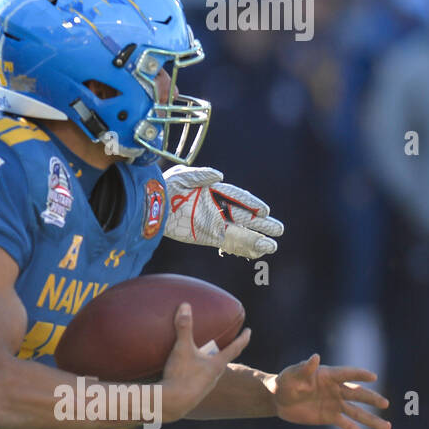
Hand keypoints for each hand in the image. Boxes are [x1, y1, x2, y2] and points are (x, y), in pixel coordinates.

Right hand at [160, 303, 248, 420]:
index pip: (235, 348)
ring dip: (210, 363)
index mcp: (216, 365)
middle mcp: (214, 376)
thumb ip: (184, 327)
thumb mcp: (182, 349)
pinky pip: (198, 379)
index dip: (243, 338)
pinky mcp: (193, 393)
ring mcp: (204, 387)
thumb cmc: (182, 375)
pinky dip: (196, 372)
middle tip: (226, 343)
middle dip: (225, 351)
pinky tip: (186, 373)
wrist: (172, 403)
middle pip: (223, 361)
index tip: (249, 331)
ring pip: (211, 372)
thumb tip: (185, 305)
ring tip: (204, 357)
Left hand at [162, 165, 283, 258]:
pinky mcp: (206, 237)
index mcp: (214, 191)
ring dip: (255, 240)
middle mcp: (217, 208)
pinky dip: (241, 248)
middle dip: (261, 224)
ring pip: (239, 232)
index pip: (238, 197)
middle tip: (279, 230)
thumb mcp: (182, 175)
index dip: (251, 204)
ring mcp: (213, 223)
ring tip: (272, 247)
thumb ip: (201, 175)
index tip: (264, 211)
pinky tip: (255, 253)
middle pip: (244, 217)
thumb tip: (219, 175)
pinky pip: (227, 243)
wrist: (150, 205)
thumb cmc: (165, 187)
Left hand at [272, 354, 390, 428]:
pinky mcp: (331, 417)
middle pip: (357, 394)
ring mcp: (335, 404)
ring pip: (357, 412)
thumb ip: (304, 368)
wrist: (278, 399)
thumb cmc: (284, 382)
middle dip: (371, 398)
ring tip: (387, 427)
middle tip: (385, 403)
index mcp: (328, 375)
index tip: (373, 377)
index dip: (359, 374)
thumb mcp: (292, 375)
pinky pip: (348, 426)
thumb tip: (315, 357)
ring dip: (372, 420)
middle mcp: (336, 389)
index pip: (346, 374)